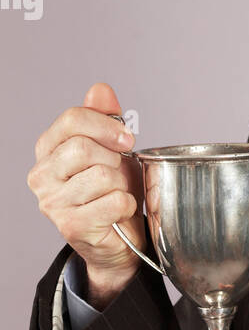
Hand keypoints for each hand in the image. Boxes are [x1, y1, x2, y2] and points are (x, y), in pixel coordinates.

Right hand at [27, 82, 143, 302]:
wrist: (118, 240)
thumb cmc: (113, 191)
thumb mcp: (112, 149)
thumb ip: (105, 119)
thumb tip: (100, 89)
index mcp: (47, 149)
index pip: (71, 119)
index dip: (106, 124)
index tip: (126, 139)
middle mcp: (41, 175)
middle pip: (82, 147)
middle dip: (113, 158)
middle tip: (119, 173)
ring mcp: (52, 203)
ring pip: (101, 175)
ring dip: (121, 184)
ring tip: (116, 193)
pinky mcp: (71, 226)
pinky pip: (113, 201)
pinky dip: (127, 205)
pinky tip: (118, 211)